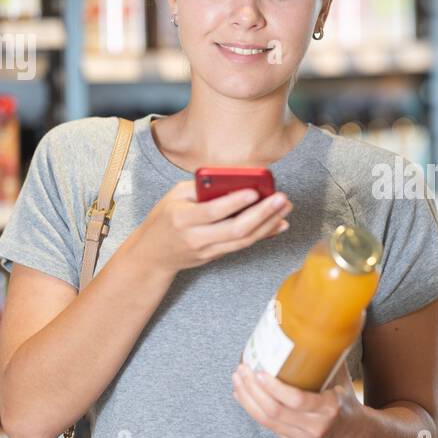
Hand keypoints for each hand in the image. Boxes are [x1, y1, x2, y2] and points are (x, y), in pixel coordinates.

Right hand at [129, 182, 292, 276]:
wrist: (152, 255)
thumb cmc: (165, 218)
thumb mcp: (174, 196)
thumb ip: (202, 188)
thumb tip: (235, 180)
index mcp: (182, 218)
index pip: (212, 211)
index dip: (235, 202)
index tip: (255, 191)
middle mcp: (195, 237)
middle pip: (235, 229)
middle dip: (262, 214)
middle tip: (282, 199)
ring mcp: (206, 251)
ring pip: (243, 241)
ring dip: (268, 225)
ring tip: (285, 209)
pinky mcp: (215, 257)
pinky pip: (242, 246)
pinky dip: (262, 235)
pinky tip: (278, 223)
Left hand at [231, 359, 365, 437]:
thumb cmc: (346, 403)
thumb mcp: (343, 382)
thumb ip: (329, 359)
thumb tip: (319, 327)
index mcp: (329, 408)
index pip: (297, 400)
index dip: (275, 388)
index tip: (260, 372)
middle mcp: (314, 426)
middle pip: (275, 410)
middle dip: (253, 390)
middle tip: (242, 370)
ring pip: (266, 420)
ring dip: (247, 399)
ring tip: (238, 379)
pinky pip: (267, 426)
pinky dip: (252, 408)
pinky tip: (242, 394)